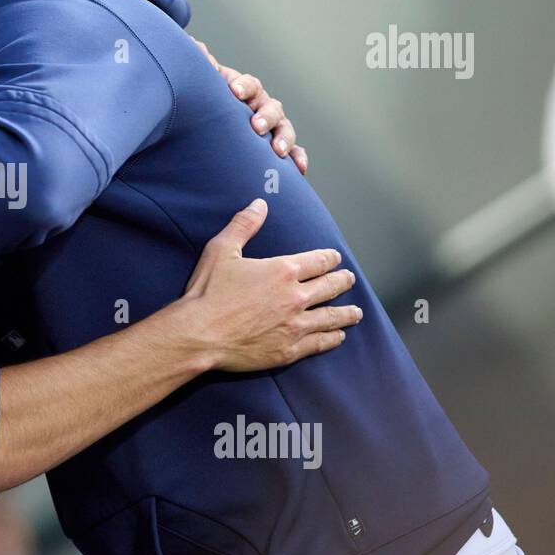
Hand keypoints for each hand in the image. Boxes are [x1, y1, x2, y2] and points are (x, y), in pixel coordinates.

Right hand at [178, 199, 359, 370]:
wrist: (199, 334)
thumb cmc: (207, 292)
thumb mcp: (221, 250)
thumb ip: (243, 225)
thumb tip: (259, 204)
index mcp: (282, 271)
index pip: (318, 261)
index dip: (329, 258)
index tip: (336, 258)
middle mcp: (295, 297)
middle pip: (330, 287)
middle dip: (342, 281)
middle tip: (349, 280)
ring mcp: (295, 325)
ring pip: (331, 317)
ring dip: (346, 313)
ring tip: (356, 313)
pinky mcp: (289, 350)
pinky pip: (320, 342)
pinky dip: (333, 338)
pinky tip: (338, 336)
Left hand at [192, 37, 308, 174]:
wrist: (210, 123)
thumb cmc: (207, 102)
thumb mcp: (203, 87)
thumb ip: (201, 70)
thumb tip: (197, 49)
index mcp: (245, 90)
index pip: (250, 85)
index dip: (244, 87)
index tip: (235, 92)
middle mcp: (262, 106)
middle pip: (272, 107)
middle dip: (266, 116)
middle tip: (256, 126)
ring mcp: (273, 126)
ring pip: (285, 129)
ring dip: (283, 138)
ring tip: (277, 151)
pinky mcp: (277, 146)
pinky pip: (293, 152)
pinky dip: (297, 158)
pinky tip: (300, 168)